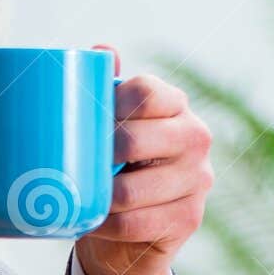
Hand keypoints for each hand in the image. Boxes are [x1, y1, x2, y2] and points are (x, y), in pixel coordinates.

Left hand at [74, 45, 213, 274]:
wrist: (128, 224)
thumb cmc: (113, 161)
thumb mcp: (108, 123)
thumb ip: (105, 87)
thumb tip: (101, 50)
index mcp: (174, 105)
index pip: (146, 92)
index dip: (111, 103)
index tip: (87, 118)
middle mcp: (194, 137)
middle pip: (136, 139)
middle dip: (100, 154)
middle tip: (75, 162)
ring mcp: (198, 179)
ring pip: (132, 189)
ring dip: (100, 197)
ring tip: (80, 196)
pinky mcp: (189, 218)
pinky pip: (136, 223)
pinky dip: (107, 225)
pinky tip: (94, 220)